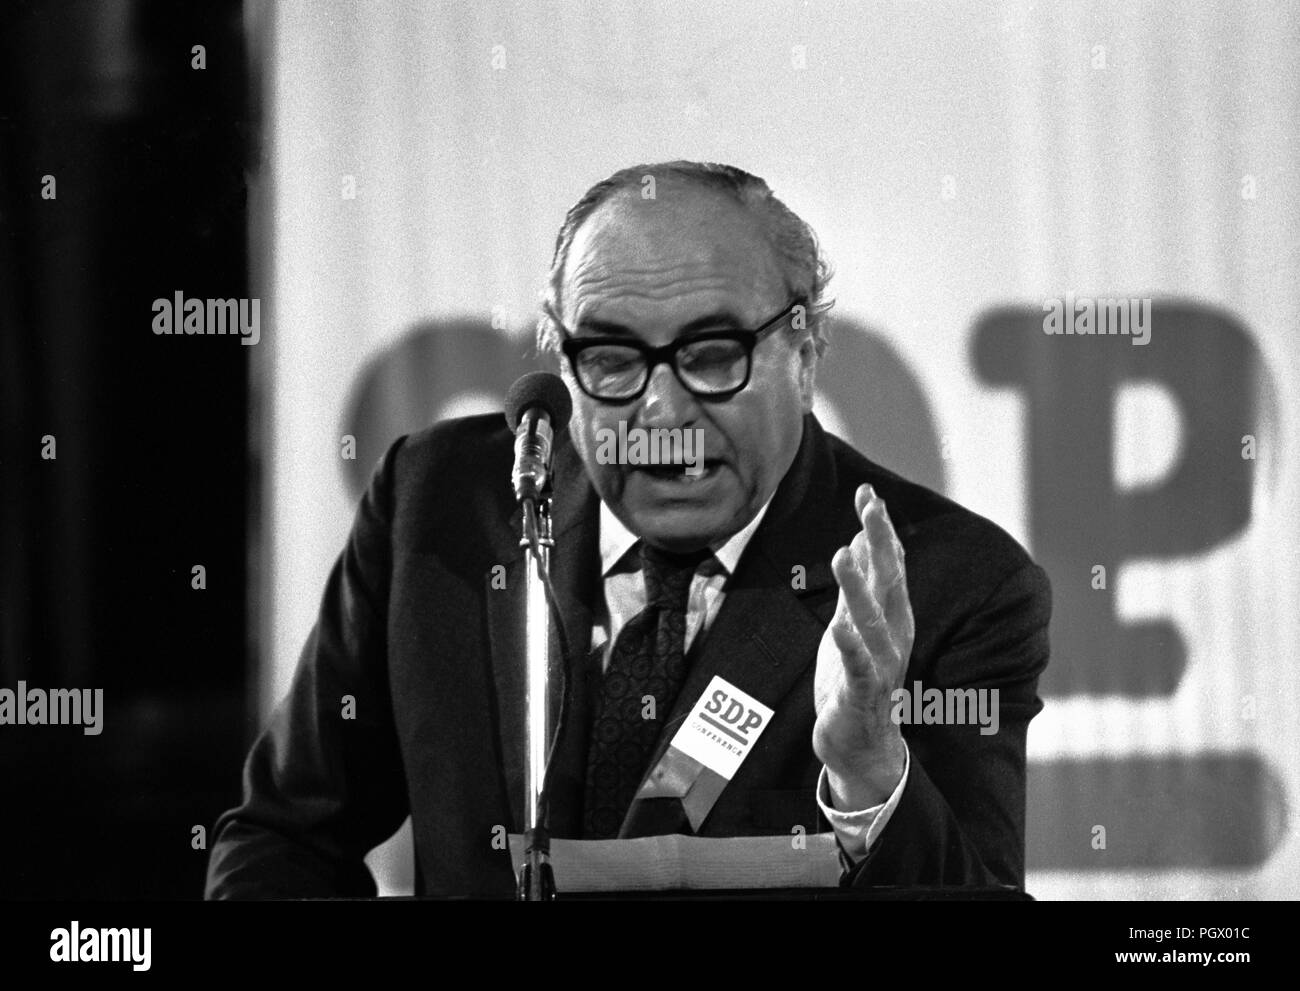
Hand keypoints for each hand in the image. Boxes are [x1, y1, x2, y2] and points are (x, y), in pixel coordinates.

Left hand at [813, 482, 913, 810]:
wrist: (861, 745)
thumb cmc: (856, 680)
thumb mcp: (855, 622)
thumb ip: (860, 583)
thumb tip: (860, 535)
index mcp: (893, 618)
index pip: (890, 565)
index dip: (880, 530)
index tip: (868, 493)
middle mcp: (894, 637)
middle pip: (890, 584)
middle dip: (881, 545)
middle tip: (871, 507)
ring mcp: (881, 666)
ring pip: (872, 622)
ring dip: (858, 588)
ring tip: (841, 554)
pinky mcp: (862, 694)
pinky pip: (858, 668)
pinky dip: (849, 647)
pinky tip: (837, 627)